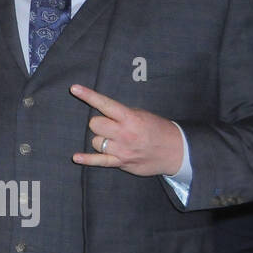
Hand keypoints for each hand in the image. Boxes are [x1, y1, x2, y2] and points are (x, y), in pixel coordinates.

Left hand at [69, 84, 183, 175]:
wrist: (177, 152)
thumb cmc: (158, 130)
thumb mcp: (143, 115)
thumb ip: (122, 114)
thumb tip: (103, 111)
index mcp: (130, 118)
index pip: (105, 104)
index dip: (88, 96)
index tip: (74, 89)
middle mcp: (124, 134)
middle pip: (95, 124)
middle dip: (99, 123)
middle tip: (109, 125)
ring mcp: (122, 149)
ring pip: (95, 141)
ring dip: (100, 139)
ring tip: (114, 140)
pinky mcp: (122, 162)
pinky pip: (100, 161)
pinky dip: (87, 160)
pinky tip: (76, 157)